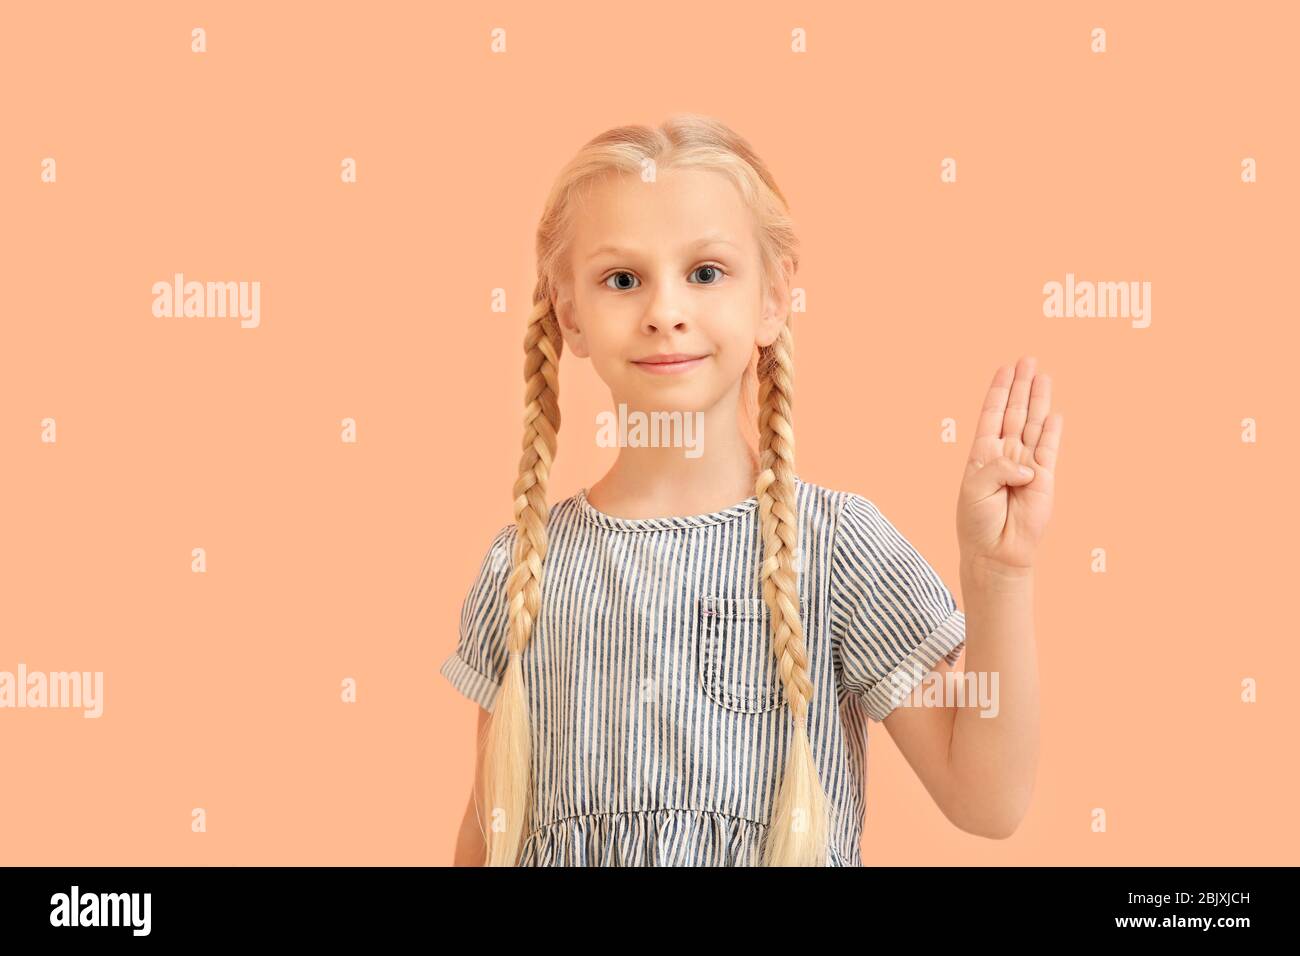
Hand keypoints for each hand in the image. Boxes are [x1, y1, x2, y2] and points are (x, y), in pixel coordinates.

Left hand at [956, 356, 1063, 572]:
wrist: (995, 551)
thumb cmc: (978, 522)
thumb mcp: (975, 489)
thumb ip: (998, 468)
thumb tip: (1028, 465)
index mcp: (982, 455)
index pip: (991, 415)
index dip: (998, 392)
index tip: (1003, 368)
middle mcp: (1005, 456)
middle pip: (1014, 413)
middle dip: (1020, 386)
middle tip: (1027, 360)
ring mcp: (1026, 466)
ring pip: (1033, 425)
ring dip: (1038, 400)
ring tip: (1042, 375)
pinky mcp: (1045, 479)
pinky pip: (1049, 450)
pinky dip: (1052, 432)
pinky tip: (1054, 413)